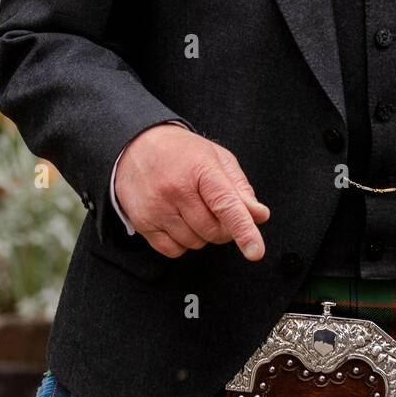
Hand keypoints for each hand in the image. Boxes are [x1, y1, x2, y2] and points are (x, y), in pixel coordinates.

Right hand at [114, 124, 269, 260]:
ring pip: (195, 243)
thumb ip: (240, 188)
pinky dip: (182, 243)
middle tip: (216, 209)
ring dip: (202, 234)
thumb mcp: (217, 158)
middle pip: (214, 230)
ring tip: (193, 208)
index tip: (256, 251)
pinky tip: (179, 221)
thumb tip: (259, 215)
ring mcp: (157, 208)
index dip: (244, 230)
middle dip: (223, 227)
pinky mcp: (142, 223)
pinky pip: (173, 251)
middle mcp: (176, 190)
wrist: (136, 145)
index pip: (227, 205)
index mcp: (201, 169)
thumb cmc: (182, 152)